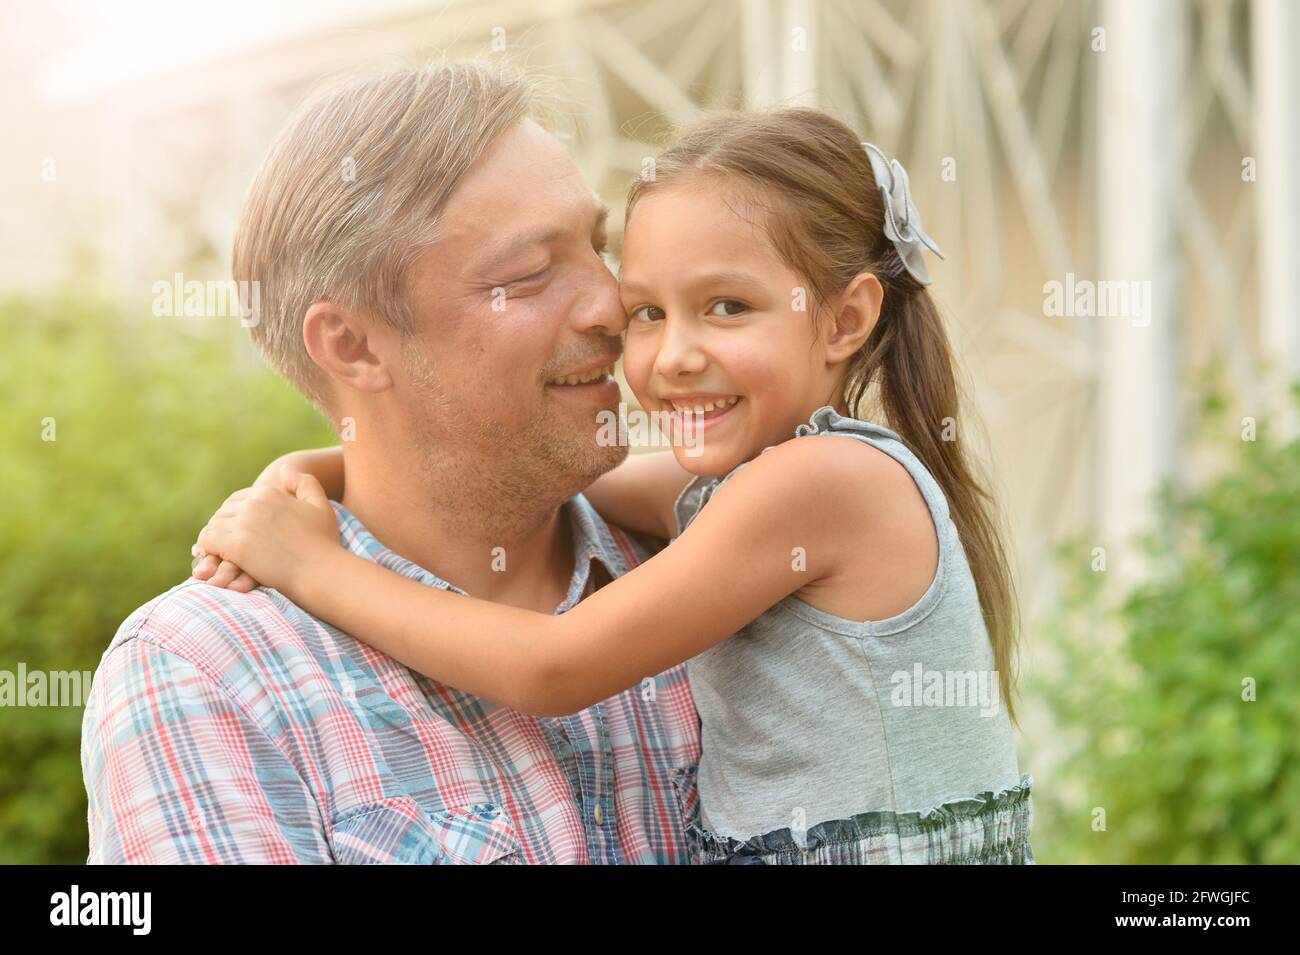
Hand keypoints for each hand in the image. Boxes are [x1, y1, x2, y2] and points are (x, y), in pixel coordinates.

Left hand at [193, 466, 337, 594]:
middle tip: (223, 541)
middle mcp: (253, 504)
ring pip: (214, 526)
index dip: (235, 513)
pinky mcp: (236, 546)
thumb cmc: (324, 541)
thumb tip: (283, 469)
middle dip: (222, 526)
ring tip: (217, 550)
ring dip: (213, 538)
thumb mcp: (320, 504)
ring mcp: (243, 524)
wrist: (320, 570)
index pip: (238, 498)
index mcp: (269, 493)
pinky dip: (208, 548)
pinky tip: (215, 557)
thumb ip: (304, 482)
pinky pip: (209, 541)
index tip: (237, 527)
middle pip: (224, 512)